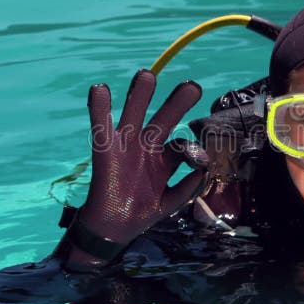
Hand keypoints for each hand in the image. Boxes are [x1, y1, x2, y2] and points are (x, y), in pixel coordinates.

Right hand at [77, 69, 203, 245]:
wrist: (112, 229)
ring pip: (135, 114)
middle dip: (178, 103)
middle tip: (193, 87)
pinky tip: (100, 89)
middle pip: (164, 119)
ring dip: (140, 95)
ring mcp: (126, 146)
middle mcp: (148, 146)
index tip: (201, 160)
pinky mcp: (105, 152)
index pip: (183, 145)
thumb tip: (203, 171)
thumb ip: (186, 189)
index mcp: (165, 159)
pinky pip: (101, 126)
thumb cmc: (142, 212)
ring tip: (147, 75)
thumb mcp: (169, 204)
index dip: (193, 150)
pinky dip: (100, 108)